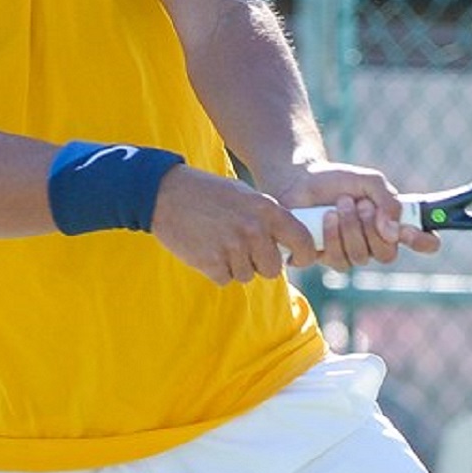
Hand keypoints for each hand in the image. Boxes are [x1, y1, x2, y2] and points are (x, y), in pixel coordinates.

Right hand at [148, 165, 318, 284]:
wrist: (167, 193)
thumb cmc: (209, 193)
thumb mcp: (245, 195)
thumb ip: (268, 218)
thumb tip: (288, 243)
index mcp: (268, 210)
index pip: (303, 242)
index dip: (304, 255)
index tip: (296, 260)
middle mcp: (254, 230)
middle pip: (272, 269)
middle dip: (260, 264)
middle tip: (242, 248)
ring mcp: (233, 248)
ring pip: (246, 276)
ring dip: (234, 266)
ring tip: (218, 241)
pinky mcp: (212, 263)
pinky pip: (224, 279)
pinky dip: (216, 270)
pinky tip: (206, 248)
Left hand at [261, 163, 440, 272]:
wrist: (298, 180)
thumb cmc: (337, 181)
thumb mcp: (369, 181)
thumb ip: (387, 200)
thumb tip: (394, 231)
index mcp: (391, 225)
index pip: (422, 242)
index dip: (424, 242)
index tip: (413, 232)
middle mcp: (373, 244)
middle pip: (386, 254)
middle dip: (372, 228)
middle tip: (360, 203)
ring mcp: (349, 254)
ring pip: (360, 258)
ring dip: (350, 228)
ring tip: (338, 205)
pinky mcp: (324, 259)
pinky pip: (335, 261)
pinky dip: (331, 236)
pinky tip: (324, 219)